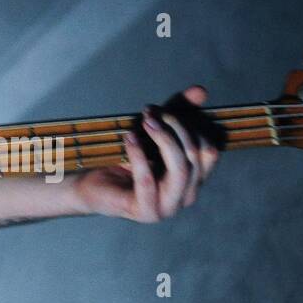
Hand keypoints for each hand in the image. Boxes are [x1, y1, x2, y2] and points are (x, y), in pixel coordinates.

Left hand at [76, 85, 219, 221]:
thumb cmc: (126, 157)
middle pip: (197, 155)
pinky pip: (148, 180)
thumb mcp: (152, 132)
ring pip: (181, 169)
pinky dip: (138, 155)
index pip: (209, 150)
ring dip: (163, 139)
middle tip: (149, 113)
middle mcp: (187, 195)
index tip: (162, 109)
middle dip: (175, 127)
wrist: (92, 183)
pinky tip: (128, 138)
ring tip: (144, 122)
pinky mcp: (146, 212)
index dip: (190, 125)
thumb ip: (176, 112)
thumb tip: (201, 90)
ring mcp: (169, 207)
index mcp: (194, 178)